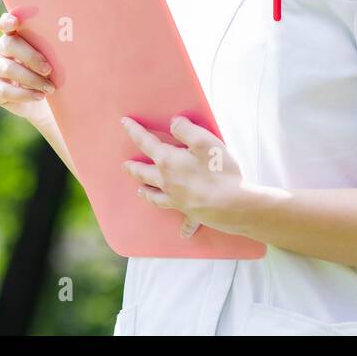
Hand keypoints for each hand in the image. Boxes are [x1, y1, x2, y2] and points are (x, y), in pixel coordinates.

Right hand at [0, 11, 57, 123]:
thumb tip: (72, 39)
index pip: (6, 23)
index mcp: (16, 35)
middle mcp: (2, 48)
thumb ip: (56, 48)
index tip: (16, 22)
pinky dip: (23, 94)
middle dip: (30, 57)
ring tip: (50, 88)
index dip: (8, 21)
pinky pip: (4, 90)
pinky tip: (38, 96)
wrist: (47, 101)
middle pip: (8, 45)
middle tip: (49, 69)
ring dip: (31, 79)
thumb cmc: (55, 73)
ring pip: (7, 68)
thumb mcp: (57, 59)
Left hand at [120, 115, 249, 238]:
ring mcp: (177, 199)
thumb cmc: (219, 170)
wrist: (232, 204)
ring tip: (140, 190)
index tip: (124, 122)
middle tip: (125, 165)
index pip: (146, 143)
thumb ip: (185, 129)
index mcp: (168, 161)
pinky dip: (184, 227)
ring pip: (155, 196)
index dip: (134, 131)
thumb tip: (173, 123)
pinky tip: (184, 233)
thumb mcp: (203, 140)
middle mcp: (167, 182)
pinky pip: (185, 221)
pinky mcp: (191, 212)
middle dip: (133, 168)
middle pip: (144, 173)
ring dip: (146, 192)